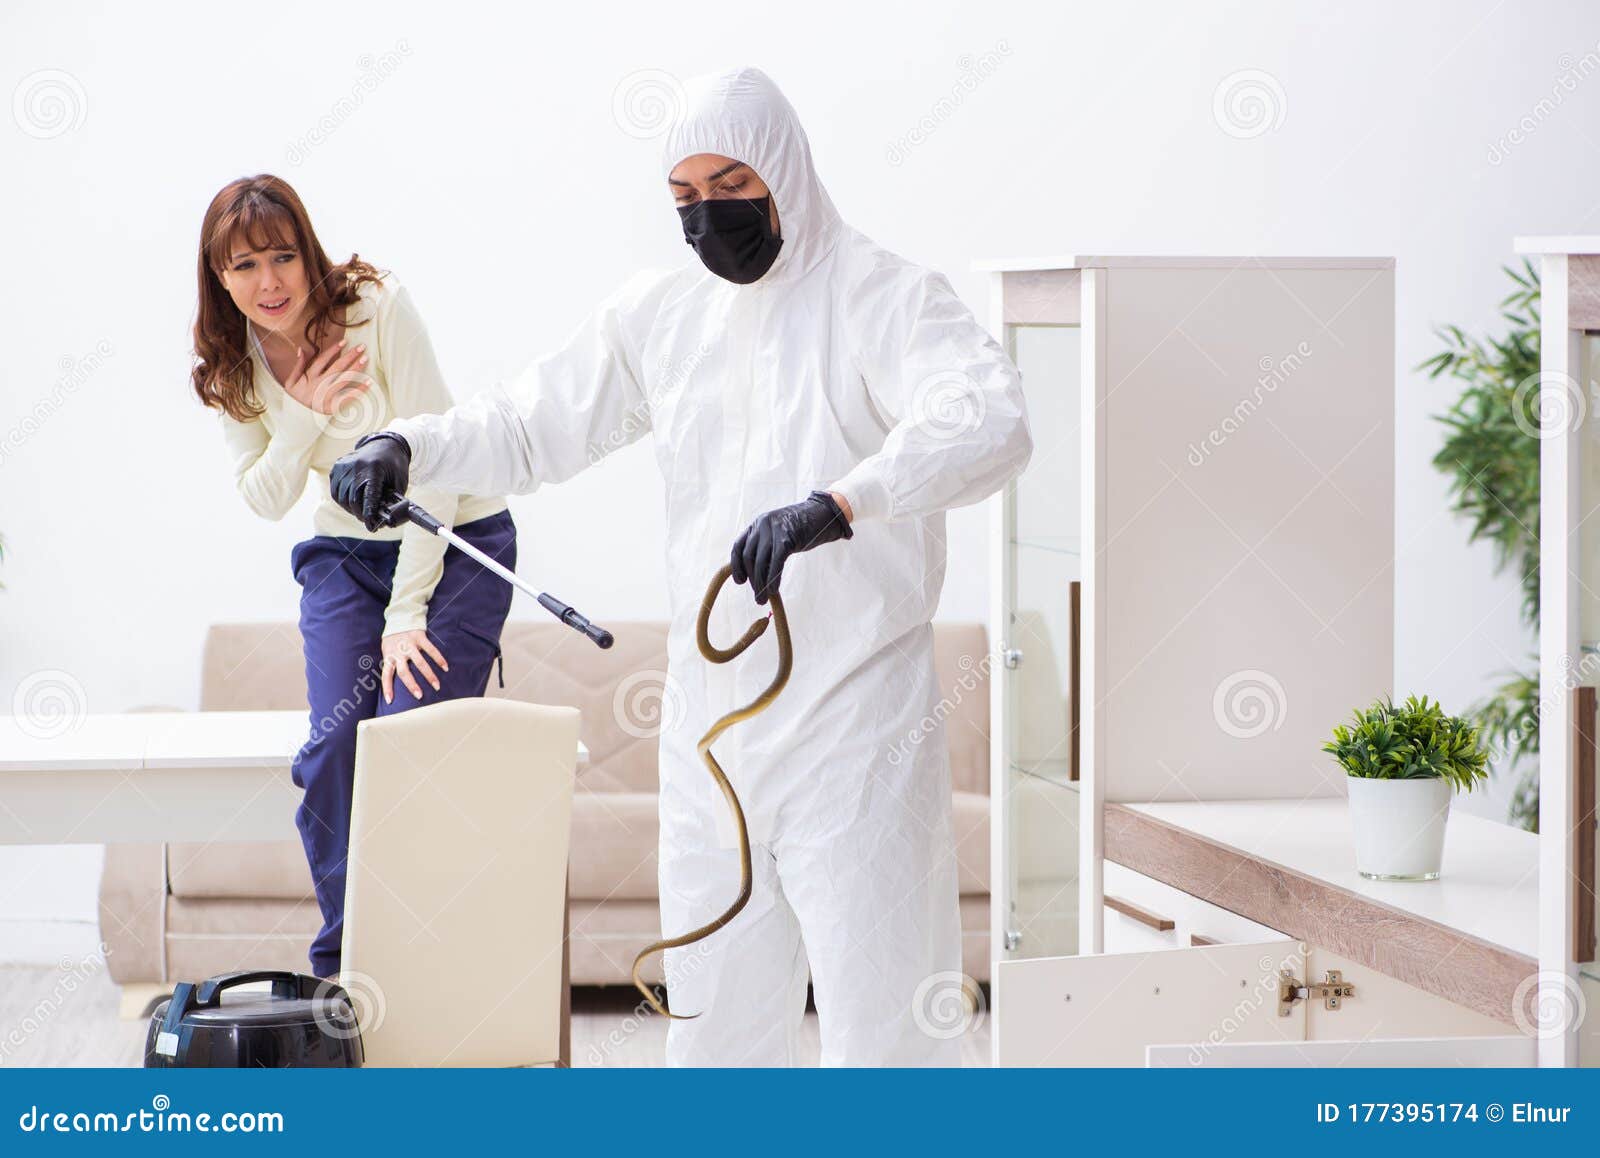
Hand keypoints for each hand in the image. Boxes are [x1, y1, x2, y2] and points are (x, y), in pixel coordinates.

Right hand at [283, 339, 368, 414]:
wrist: (297, 416)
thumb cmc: (296, 396)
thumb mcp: (292, 381)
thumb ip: (298, 365)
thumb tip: (301, 349)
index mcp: (309, 378)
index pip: (322, 360)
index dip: (333, 350)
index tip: (344, 341)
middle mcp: (319, 386)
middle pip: (336, 368)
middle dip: (349, 356)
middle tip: (361, 347)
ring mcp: (327, 396)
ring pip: (343, 380)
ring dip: (355, 369)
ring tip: (365, 359)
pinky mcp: (333, 406)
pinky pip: (348, 397)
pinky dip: (359, 389)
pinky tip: (368, 381)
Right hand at [330, 432, 411, 531]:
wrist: (384, 445)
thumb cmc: (394, 466)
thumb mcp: (399, 483)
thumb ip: (392, 501)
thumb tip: (384, 521)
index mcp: (374, 468)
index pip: (368, 496)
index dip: (369, 514)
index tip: (371, 526)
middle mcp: (356, 466)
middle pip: (353, 499)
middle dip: (360, 514)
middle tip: (368, 521)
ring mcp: (344, 466)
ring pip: (341, 497)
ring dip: (350, 509)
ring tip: (361, 511)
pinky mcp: (337, 467)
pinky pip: (335, 491)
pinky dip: (343, 500)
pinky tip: (352, 501)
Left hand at [381, 629, 448, 704]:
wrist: (399, 616)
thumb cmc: (393, 637)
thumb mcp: (387, 649)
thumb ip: (391, 662)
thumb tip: (393, 680)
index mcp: (389, 655)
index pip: (386, 674)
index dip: (387, 687)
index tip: (390, 700)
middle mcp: (398, 651)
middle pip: (404, 672)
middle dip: (412, 685)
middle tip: (420, 696)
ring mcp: (410, 644)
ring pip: (420, 663)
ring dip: (429, 675)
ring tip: (437, 686)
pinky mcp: (420, 637)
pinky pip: (431, 650)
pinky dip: (439, 659)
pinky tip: (445, 667)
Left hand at [730, 491, 852, 603]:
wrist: (824, 514)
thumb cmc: (803, 528)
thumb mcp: (778, 532)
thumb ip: (766, 545)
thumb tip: (755, 572)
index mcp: (757, 524)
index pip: (738, 546)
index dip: (737, 566)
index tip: (740, 581)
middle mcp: (762, 525)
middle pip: (748, 557)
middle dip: (752, 579)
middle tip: (759, 596)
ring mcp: (774, 531)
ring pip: (760, 562)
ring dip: (760, 584)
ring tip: (762, 599)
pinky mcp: (786, 539)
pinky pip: (775, 563)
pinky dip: (772, 579)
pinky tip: (773, 591)